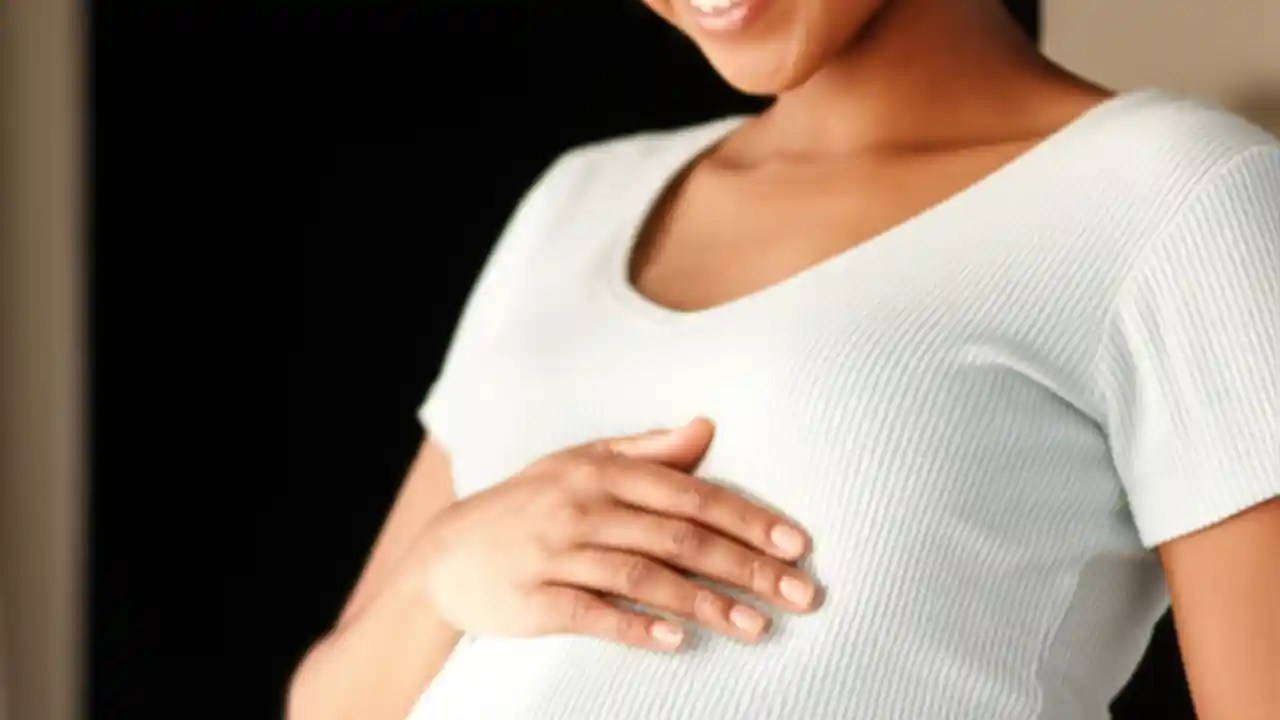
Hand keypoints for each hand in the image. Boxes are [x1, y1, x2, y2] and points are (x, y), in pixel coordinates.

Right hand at [407, 417, 818, 651]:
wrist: (444, 554)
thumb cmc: (529, 504)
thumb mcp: (581, 463)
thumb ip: (647, 449)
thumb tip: (707, 427)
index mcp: (601, 472)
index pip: (689, 494)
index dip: (747, 519)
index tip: (796, 544)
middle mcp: (581, 508)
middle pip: (678, 538)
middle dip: (746, 567)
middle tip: (800, 594)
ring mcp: (555, 555)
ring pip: (643, 577)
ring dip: (706, 604)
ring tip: (757, 626)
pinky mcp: (532, 601)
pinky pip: (592, 615)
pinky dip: (636, 627)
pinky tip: (678, 641)